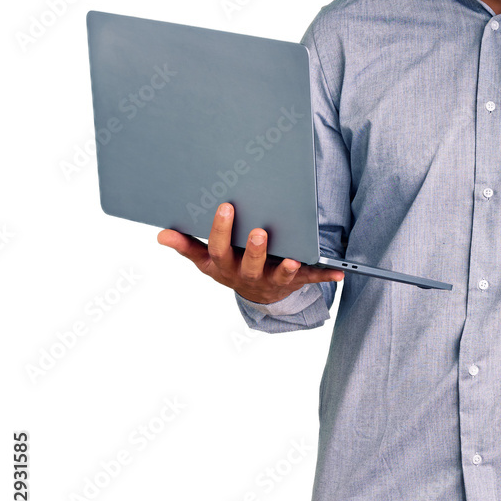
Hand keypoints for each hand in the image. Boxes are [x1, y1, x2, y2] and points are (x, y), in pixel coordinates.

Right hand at [156, 202, 344, 304]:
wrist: (255, 295)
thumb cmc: (230, 266)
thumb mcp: (206, 260)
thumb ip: (186, 247)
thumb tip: (161, 234)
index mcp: (224, 266)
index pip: (219, 248)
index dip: (222, 229)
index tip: (226, 206)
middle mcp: (246, 275)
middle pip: (249, 263)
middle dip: (254, 249)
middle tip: (260, 232)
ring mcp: (271, 280)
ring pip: (278, 275)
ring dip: (286, 268)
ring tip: (292, 258)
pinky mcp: (293, 282)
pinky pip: (310, 279)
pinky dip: (325, 276)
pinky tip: (339, 273)